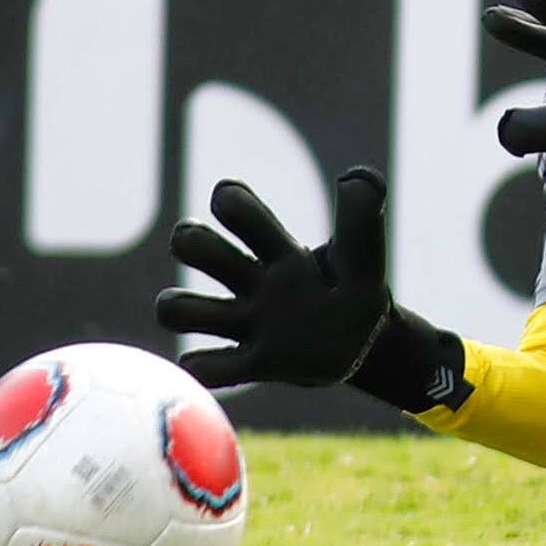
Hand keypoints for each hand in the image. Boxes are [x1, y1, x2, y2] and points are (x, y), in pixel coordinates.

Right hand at [155, 167, 390, 387]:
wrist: (367, 348)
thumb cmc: (356, 292)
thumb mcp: (365, 258)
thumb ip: (361, 220)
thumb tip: (355, 176)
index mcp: (278, 250)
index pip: (234, 206)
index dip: (230, 201)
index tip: (241, 211)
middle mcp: (253, 282)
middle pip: (192, 244)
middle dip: (193, 242)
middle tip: (234, 267)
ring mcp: (247, 323)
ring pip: (178, 309)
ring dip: (183, 308)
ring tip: (222, 318)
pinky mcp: (252, 365)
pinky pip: (205, 368)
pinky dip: (204, 367)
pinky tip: (229, 364)